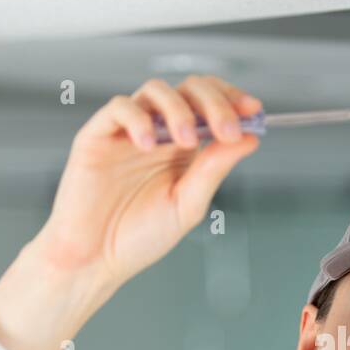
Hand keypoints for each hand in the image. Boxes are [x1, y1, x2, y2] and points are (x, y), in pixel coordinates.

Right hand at [40, 74, 261, 288]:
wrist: (96, 259)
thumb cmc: (138, 237)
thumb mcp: (188, 205)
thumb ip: (215, 169)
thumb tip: (250, 139)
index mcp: (184, 148)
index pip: (210, 105)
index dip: (232, 101)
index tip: (253, 111)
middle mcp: (158, 132)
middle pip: (189, 90)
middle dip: (214, 103)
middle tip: (227, 129)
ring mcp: (128, 131)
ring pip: (156, 90)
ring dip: (179, 110)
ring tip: (187, 141)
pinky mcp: (98, 135)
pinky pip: (119, 108)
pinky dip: (138, 119)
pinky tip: (148, 144)